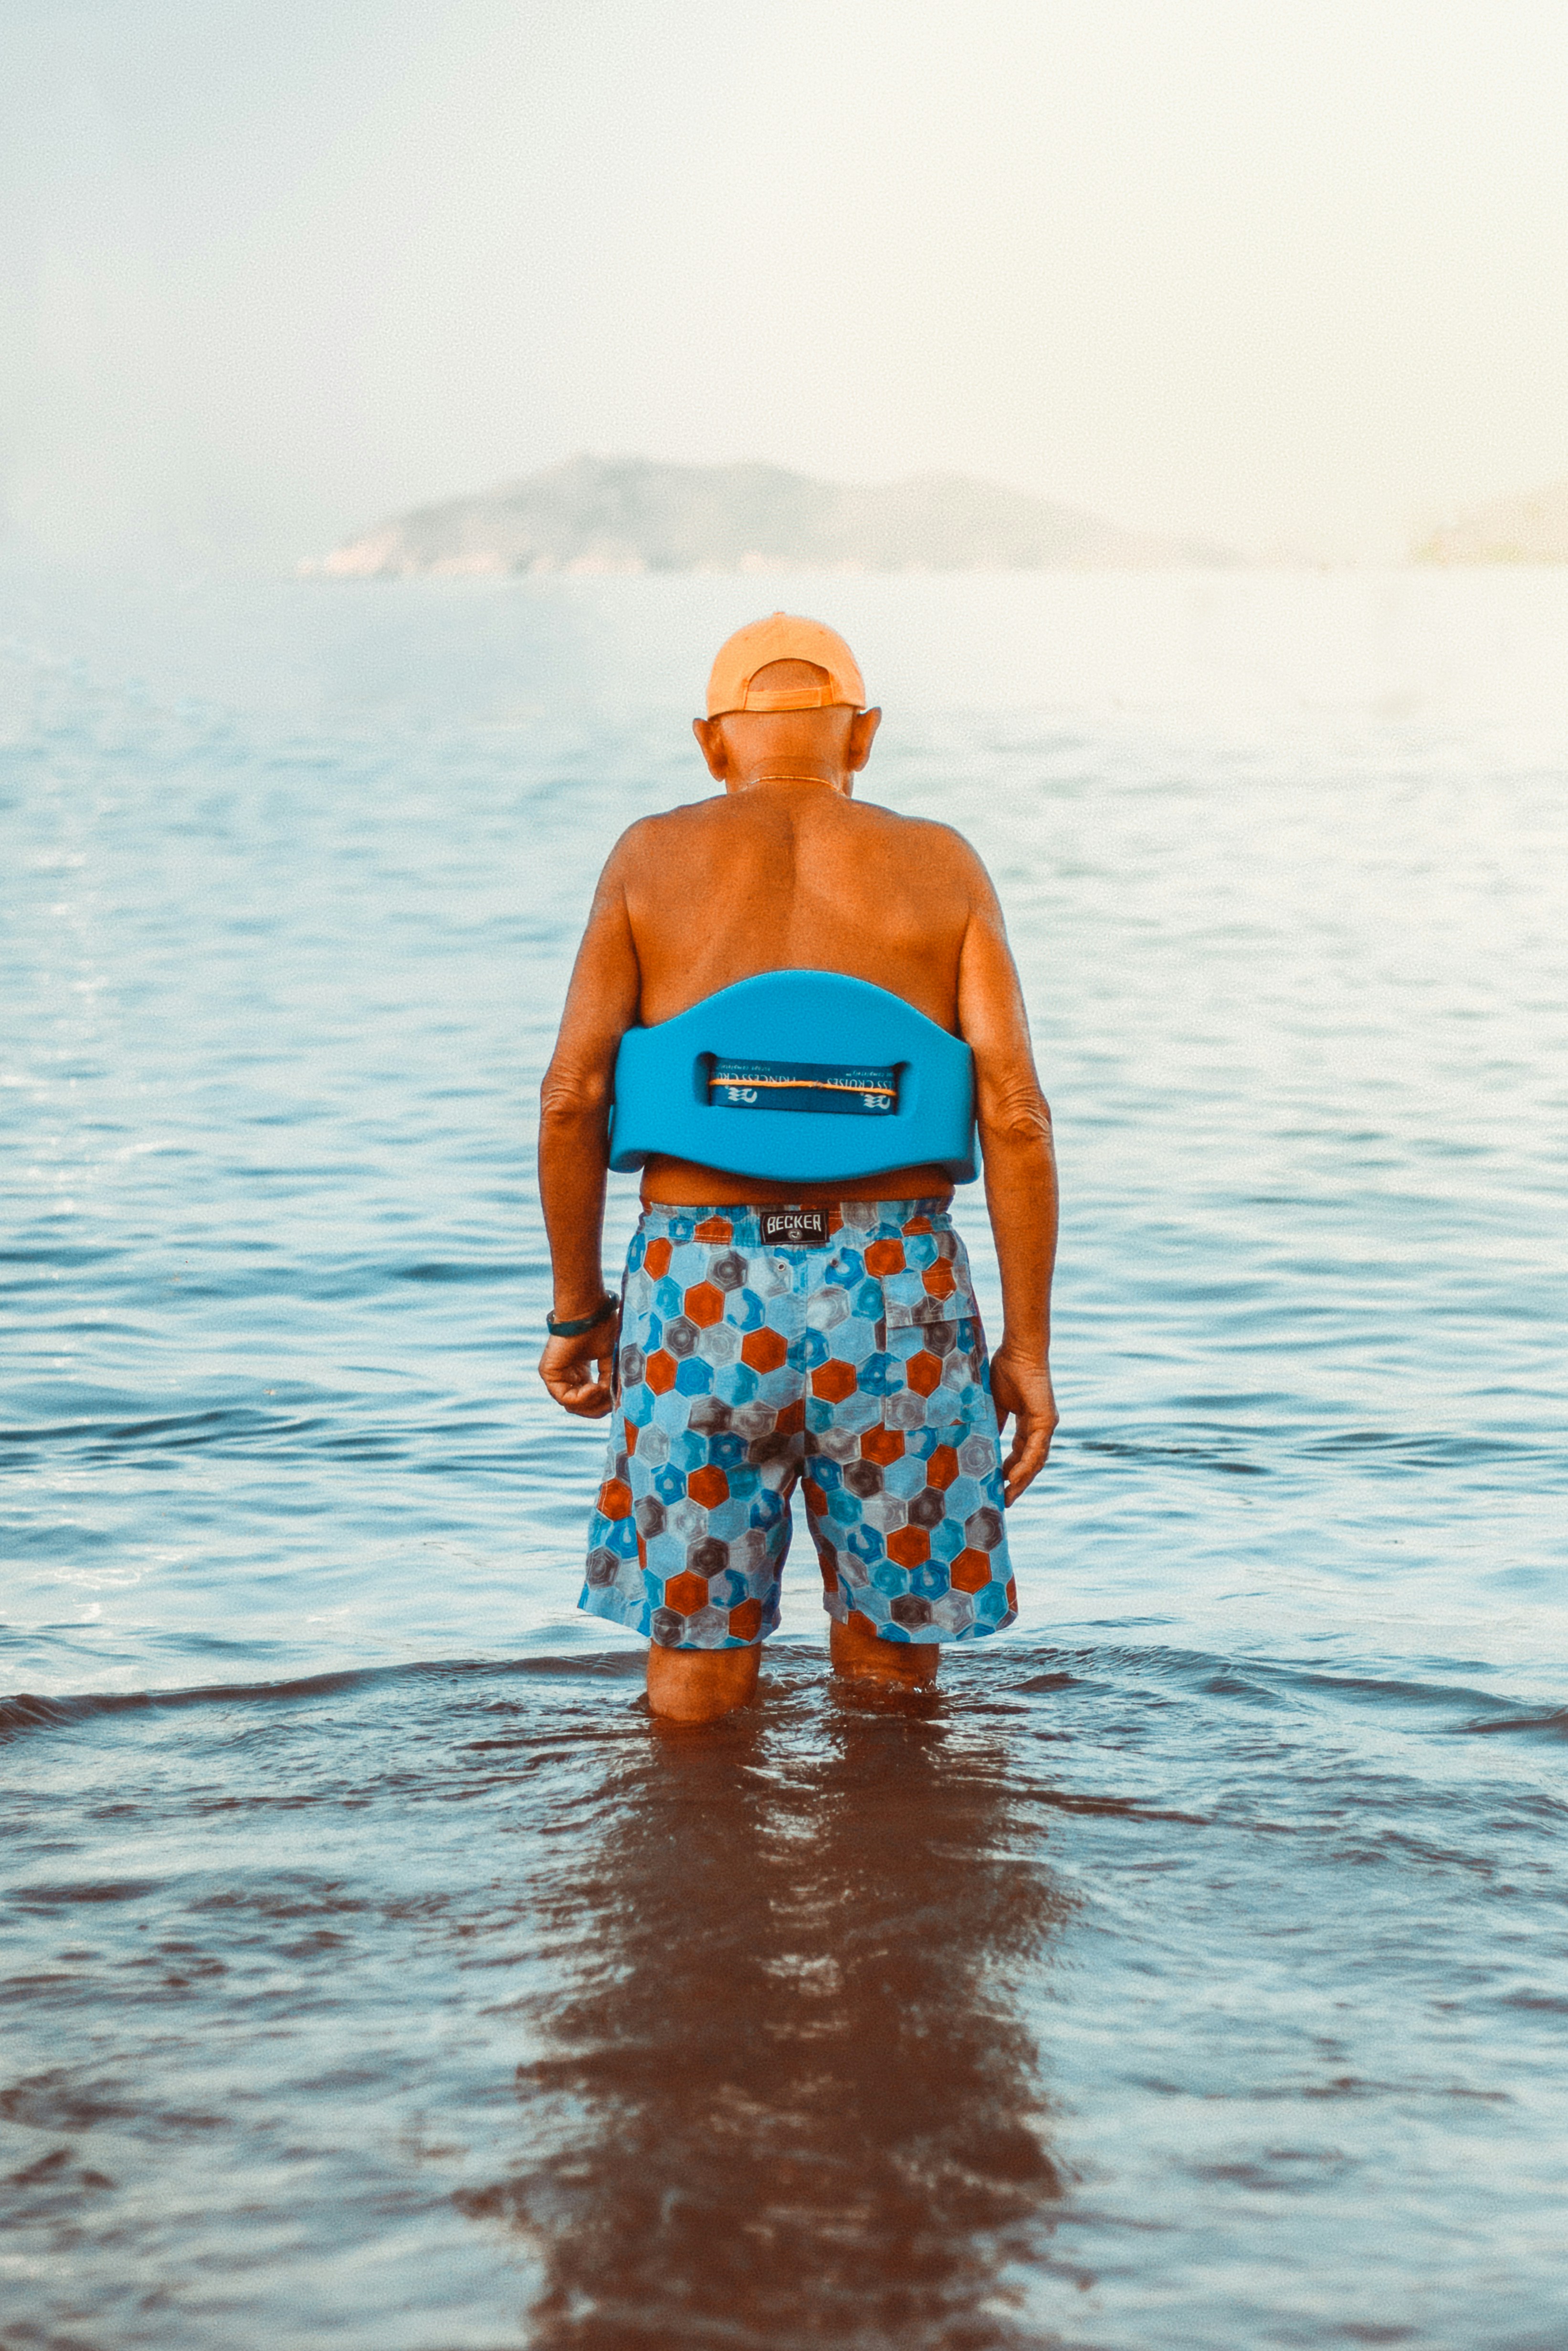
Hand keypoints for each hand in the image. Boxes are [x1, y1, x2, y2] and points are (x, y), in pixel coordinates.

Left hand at [538, 1313, 619, 1417]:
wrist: (589, 1312)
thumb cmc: (602, 1328)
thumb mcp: (611, 1361)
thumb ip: (609, 1382)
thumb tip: (614, 1403)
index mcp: (581, 1372)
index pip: (589, 1400)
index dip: (604, 1404)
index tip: (618, 1397)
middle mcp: (567, 1376)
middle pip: (581, 1407)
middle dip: (599, 1408)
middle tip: (612, 1402)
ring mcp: (556, 1376)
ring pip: (573, 1406)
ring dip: (593, 1402)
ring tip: (603, 1389)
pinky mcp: (549, 1373)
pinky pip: (565, 1398)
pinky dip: (582, 1398)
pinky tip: (594, 1387)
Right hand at [989, 1342, 1057, 1504]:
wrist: (1019, 1351)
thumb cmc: (1005, 1370)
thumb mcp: (994, 1404)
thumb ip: (993, 1424)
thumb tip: (980, 1444)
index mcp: (1028, 1423)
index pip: (1021, 1454)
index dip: (1010, 1472)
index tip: (997, 1486)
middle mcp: (1040, 1428)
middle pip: (1030, 1463)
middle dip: (1016, 1483)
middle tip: (1002, 1500)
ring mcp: (1045, 1426)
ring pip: (1035, 1461)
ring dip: (1021, 1480)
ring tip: (1006, 1496)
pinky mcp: (1045, 1421)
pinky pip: (1036, 1450)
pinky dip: (1025, 1466)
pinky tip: (1013, 1479)